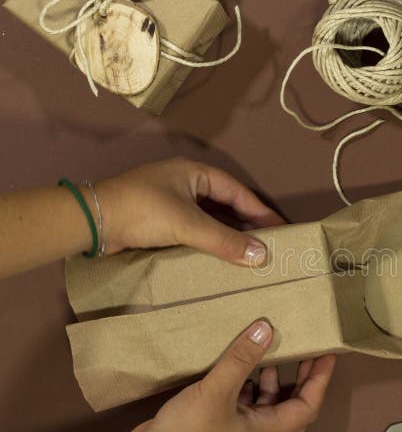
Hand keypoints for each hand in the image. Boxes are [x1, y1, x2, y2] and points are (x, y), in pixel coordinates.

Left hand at [95, 158, 283, 264]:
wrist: (90, 222)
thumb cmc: (142, 211)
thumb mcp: (188, 225)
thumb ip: (225, 240)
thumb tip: (261, 255)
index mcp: (195, 173)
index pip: (238, 193)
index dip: (261, 212)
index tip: (281, 230)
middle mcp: (185, 184)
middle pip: (226, 204)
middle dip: (247, 225)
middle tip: (269, 245)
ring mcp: (171, 202)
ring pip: (210, 218)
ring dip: (228, 234)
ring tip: (249, 254)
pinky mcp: (159, 221)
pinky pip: (195, 230)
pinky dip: (210, 241)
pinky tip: (219, 257)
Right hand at [124, 320, 335, 431]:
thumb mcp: (218, 389)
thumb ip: (242, 358)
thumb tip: (266, 329)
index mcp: (266, 429)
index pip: (308, 405)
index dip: (320, 380)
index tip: (327, 355)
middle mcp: (258, 431)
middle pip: (293, 405)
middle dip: (303, 379)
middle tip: (308, 352)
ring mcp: (239, 428)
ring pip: (268, 402)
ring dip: (273, 380)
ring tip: (272, 352)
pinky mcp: (220, 423)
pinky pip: (245, 401)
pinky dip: (248, 383)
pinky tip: (240, 366)